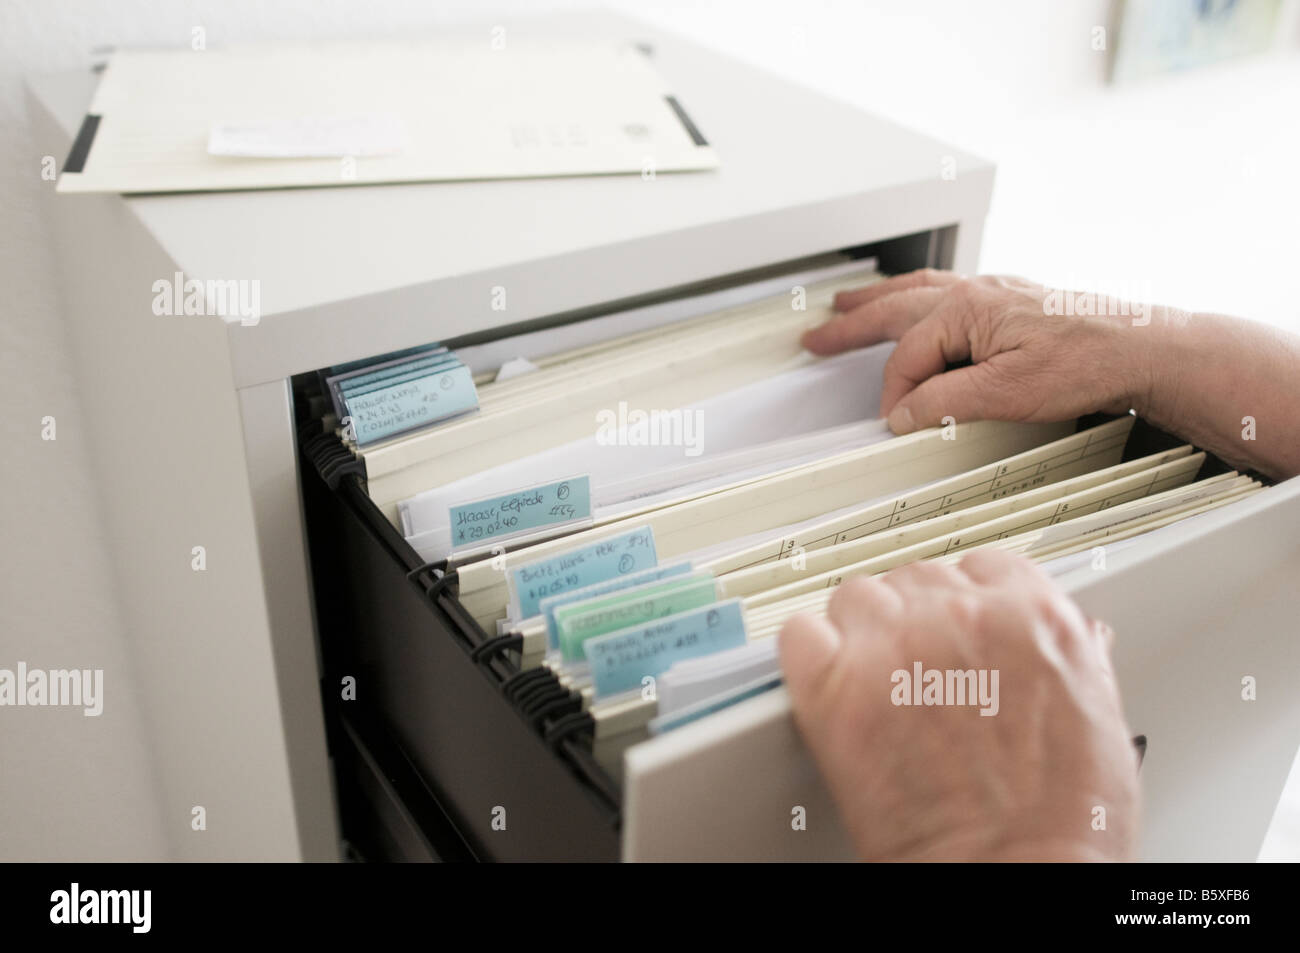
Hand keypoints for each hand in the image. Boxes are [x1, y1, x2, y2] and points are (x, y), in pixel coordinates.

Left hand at [779, 550, 1139, 861]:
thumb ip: (1073, 658)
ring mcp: (894, 646)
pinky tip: (826, 684)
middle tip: (916, 670)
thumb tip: (1072, 637)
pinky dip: (808, 655)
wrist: (1013, 875)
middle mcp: (961, 615)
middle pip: (914, 579)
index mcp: (1034, 614)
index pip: (981, 566)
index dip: (965, 600)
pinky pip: (799, 634)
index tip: (956, 628)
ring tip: (872, 681)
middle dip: (913, 619)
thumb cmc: (1064, 824)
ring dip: (860, 633)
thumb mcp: (1101, 720)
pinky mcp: (834, 686)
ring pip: (856, 598)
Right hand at [804, 269, 1299, 479]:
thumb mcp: (1008, 393)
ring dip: (879, 301)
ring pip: (920, 293)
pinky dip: (917, 298)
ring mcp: (994, 293)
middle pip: (897, 307)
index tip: (893, 424)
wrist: (1144, 348)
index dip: (895, 394)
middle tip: (817, 336)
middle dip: (852, 323)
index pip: (908, 356)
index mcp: (968, 309)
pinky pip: (946, 293)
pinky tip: (919, 304)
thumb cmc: (1087, 364)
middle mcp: (976, 293)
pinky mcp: (1012, 302)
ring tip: (849, 306)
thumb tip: (903, 412)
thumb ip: (946, 402)